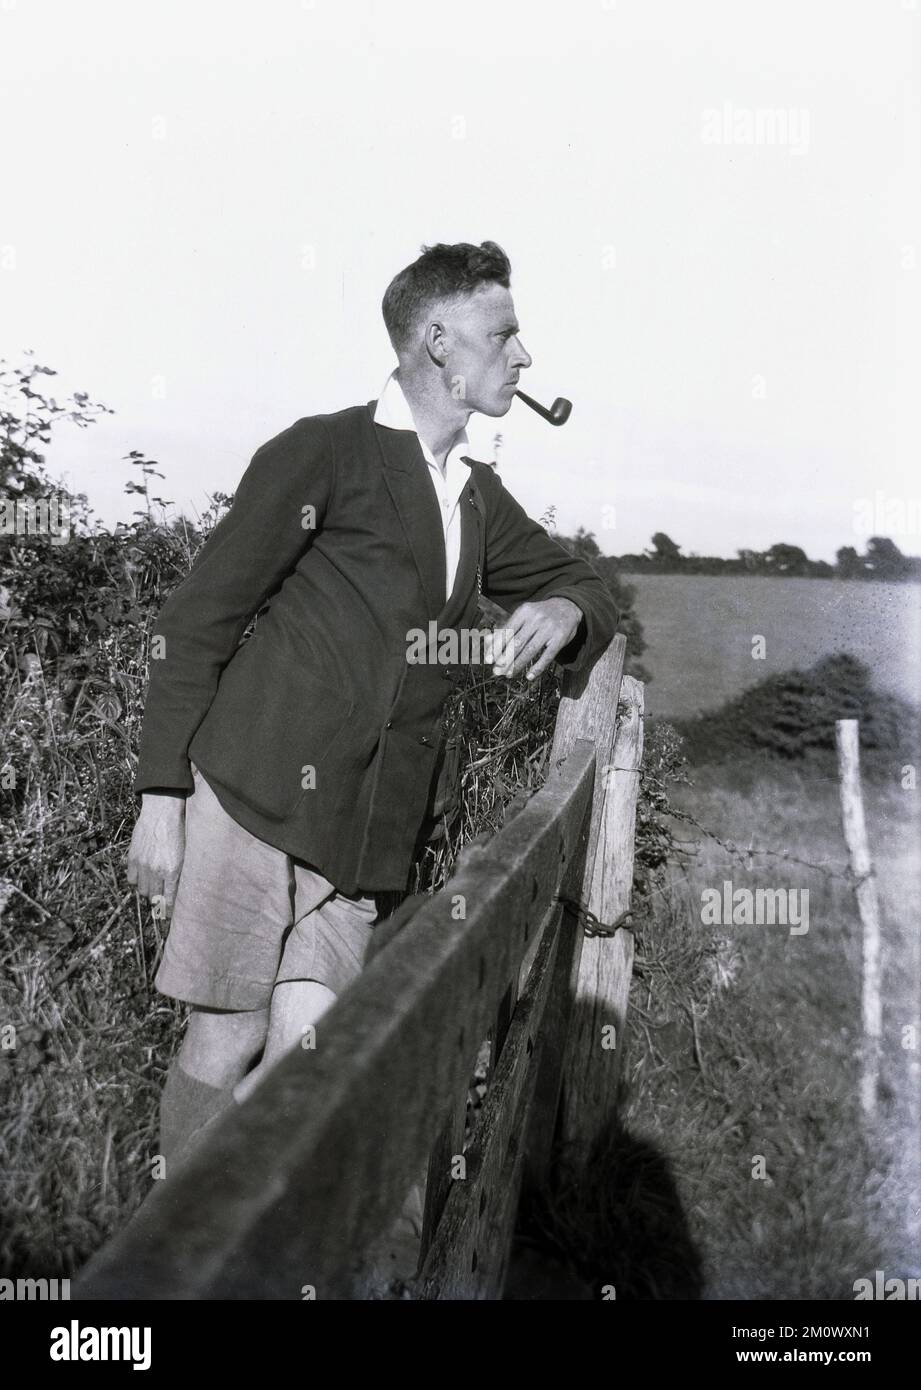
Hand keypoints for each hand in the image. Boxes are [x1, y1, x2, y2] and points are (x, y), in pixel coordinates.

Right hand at [126, 794, 186, 916]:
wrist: (162, 811)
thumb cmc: (180, 829)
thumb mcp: (186, 852)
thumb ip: (182, 871)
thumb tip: (180, 889)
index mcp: (173, 871)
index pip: (170, 899)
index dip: (170, 909)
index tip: (170, 914)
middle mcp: (156, 871)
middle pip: (155, 897)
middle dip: (159, 902)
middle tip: (162, 902)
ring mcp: (143, 865)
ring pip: (143, 890)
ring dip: (148, 892)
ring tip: (154, 889)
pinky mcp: (133, 858)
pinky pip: (132, 879)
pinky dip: (137, 881)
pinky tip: (143, 877)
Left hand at [491, 597, 582, 681]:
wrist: (568, 606)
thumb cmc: (540, 614)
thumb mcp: (524, 615)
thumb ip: (507, 628)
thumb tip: (488, 641)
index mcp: (524, 611)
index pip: (507, 632)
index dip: (496, 647)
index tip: (489, 660)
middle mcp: (536, 619)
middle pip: (517, 643)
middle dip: (505, 659)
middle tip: (497, 671)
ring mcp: (549, 629)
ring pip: (530, 650)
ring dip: (518, 665)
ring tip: (509, 674)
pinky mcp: (560, 639)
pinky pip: (547, 656)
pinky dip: (537, 668)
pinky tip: (529, 676)